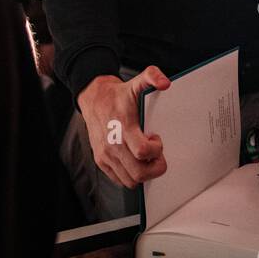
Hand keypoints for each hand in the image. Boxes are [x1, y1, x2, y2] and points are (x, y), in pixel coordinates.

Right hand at [76, 66, 170, 188]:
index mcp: (123, 127)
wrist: (93, 99)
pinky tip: (136, 161)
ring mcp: (105, 155)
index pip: (143, 151)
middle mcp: (112, 144)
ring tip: (146, 157)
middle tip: (156, 155)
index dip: (156, 150)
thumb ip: (152, 77)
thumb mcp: (137, 83)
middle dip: (155, 167)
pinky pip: (119, 180)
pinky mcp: (101, 161)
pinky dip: (131, 176)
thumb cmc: (117, 95)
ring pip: (130, 180)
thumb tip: (165, 82)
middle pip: (139, 172)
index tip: (156, 139)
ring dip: (144, 173)